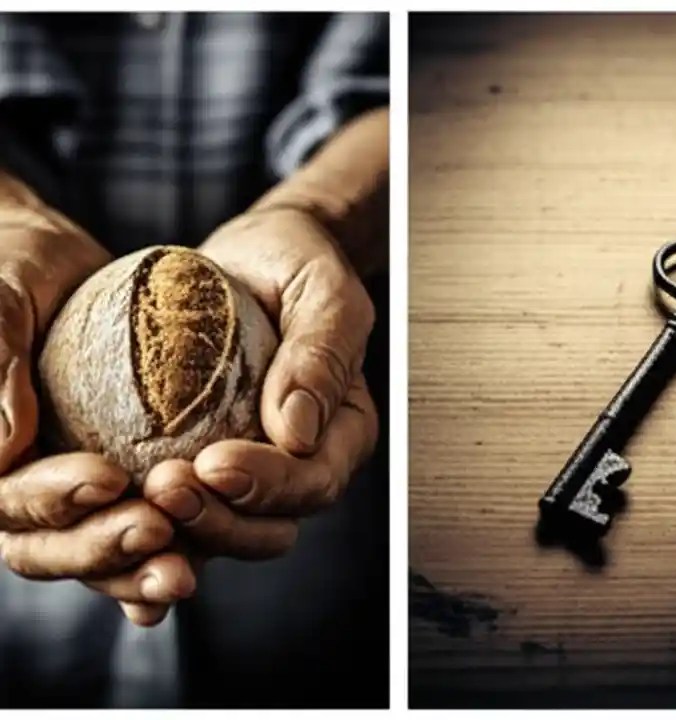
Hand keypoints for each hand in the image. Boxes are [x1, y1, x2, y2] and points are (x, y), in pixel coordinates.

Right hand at [0, 187, 194, 626]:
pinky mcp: (116, 492)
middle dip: (103, 547)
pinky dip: (161, 561)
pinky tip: (197, 572)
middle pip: (47, 547)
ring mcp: (65, 498)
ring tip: (186, 574)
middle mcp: (15, 490)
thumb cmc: (12, 269)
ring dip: (137, 571)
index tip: (108, 477)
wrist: (55, 268)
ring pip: (95, 554)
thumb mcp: (0, 302)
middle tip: (159, 532)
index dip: (51, 500)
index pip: (5, 502)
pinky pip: (136, 532)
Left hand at [144, 207, 377, 561]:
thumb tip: (299, 430)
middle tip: (163, 486)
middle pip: (266, 527)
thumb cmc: (295, 264)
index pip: (315, 481)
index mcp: (341, 431)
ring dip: (178, 527)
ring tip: (134, 497)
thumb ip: (322, 354)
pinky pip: (172, 510)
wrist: (249, 255)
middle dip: (216, 520)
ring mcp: (245, 471)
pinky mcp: (195, 466)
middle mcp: (298, 464)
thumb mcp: (323, 290)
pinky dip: (140, 517)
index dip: (268, 485)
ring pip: (217, 532)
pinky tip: (105, 502)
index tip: (217, 462)